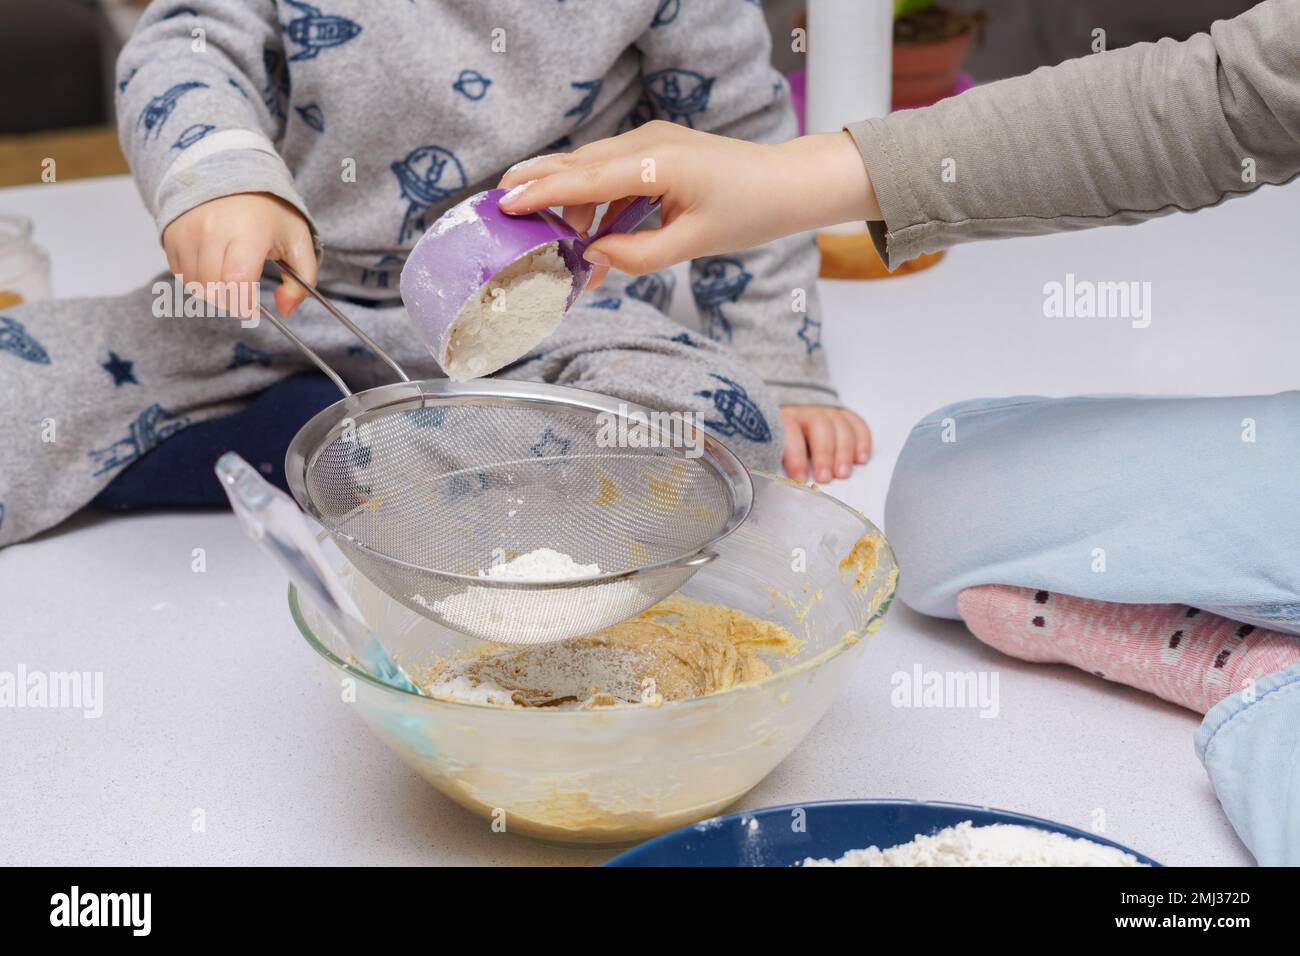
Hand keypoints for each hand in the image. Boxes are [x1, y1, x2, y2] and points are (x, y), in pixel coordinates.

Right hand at [162, 192, 314, 316]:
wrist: (231, 174)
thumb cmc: (268, 212)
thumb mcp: (298, 241)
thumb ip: (301, 281)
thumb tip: (285, 310)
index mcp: (248, 232)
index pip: (237, 281)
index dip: (244, 304)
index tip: (252, 311)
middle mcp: (212, 231)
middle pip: (214, 288)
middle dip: (231, 302)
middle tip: (243, 297)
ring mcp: (188, 232)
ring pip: (195, 285)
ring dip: (213, 293)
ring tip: (229, 281)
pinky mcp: (171, 235)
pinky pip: (180, 273)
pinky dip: (196, 280)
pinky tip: (212, 268)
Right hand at [498, 121, 879, 285]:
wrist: (786, 184)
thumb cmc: (749, 211)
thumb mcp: (694, 244)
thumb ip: (639, 255)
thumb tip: (594, 259)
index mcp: (656, 163)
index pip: (585, 178)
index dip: (542, 192)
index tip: (507, 204)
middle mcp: (646, 143)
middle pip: (577, 163)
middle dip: (537, 185)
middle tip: (499, 208)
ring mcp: (649, 143)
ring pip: (590, 168)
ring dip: (569, 202)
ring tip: (557, 242)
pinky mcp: (654, 153)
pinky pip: (610, 174)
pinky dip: (594, 202)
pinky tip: (591, 235)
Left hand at [782, 406, 871, 483]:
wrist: (791, 417)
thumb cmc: (780, 441)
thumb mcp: (772, 448)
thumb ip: (774, 460)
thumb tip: (778, 483)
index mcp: (783, 418)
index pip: (789, 431)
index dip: (795, 456)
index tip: (800, 478)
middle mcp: (806, 412)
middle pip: (819, 425)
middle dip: (824, 453)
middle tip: (825, 478)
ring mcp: (827, 411)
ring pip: (840, 424)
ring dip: (844, 451)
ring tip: (843, 473)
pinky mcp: (844, 415)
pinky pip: (857, 424)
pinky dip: (862, 441)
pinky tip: (861, 459)